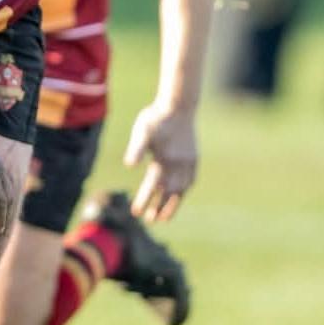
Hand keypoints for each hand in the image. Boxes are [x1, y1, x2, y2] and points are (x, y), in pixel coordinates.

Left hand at [122, 102, 197, 221]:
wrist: (179, 104)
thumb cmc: (156, 117)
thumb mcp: (142, 130)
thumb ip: (137, 148)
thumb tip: (129, 165)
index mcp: (163, 159)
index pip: (152, 186)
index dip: (145, 200)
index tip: (136, 213)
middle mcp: (177, 164)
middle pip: (168, 192)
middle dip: (159, 207)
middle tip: (150, 220)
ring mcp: (188, 161)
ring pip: (181, 189)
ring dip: (173, 203)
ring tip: (165, 216)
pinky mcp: (194, 157)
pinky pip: (191, 178)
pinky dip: (185, 189)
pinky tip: (181, 193)